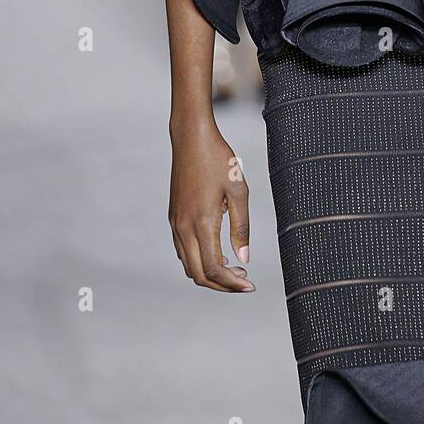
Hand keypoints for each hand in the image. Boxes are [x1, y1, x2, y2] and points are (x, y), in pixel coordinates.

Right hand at [168, 116, 254, 292]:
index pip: (213, 269)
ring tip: (234, 269)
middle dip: (222, 285)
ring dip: (210, 274)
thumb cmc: (218, 159)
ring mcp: (175, 223)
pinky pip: (183, 250)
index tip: (250, 285)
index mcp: (201, 222)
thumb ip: (241, 227)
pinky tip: (217, 252)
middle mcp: (183, 227)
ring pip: (188, 264)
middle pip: (198, 274)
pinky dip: (199, 260)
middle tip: (244, 281)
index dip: (231, 283)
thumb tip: (244, 258)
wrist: (191, 137)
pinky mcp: (173, 217)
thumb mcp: (238, 190)